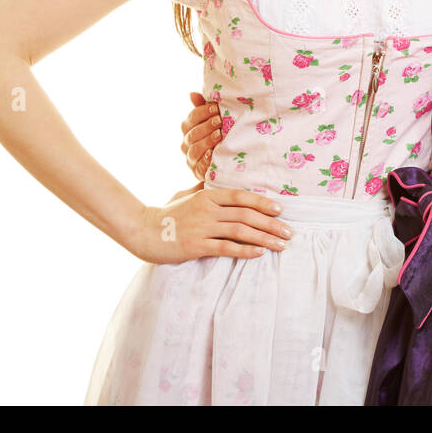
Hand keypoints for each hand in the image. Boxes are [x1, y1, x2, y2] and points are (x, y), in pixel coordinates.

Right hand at [131, 183, 294, 264]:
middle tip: (289, 232)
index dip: (263, 202)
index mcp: (207, 195)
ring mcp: (202, 227)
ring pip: (240, 230)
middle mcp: (207, 209)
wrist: (142, 230)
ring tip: (281, 245)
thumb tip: (215, 178)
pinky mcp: (196, 245)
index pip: (241, 196)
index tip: (280, 210)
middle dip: (271, 224)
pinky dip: (245, 250)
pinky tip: (259, 254)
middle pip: (246, 214)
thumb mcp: (185, 194)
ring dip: (264, 238)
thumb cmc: (165, 213)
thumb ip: (203, 188)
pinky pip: (226, 247)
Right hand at [179, 92, 222, 181]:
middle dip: (206, 126)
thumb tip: (192, 94)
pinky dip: (205, 160)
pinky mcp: (198, 172)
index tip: (216, 107)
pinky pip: (199, 166)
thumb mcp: (215, 118)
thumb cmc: (221, 132)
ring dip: (207, 141)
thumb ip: (204, 107)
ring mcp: (191, 158)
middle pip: (192, 134)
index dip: (202, 112)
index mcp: (188, 128)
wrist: (231, 158)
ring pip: (194, 150)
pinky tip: (213, 154)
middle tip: (220, 120)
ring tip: (219, 135)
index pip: (191, 118)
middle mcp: (187, 143)